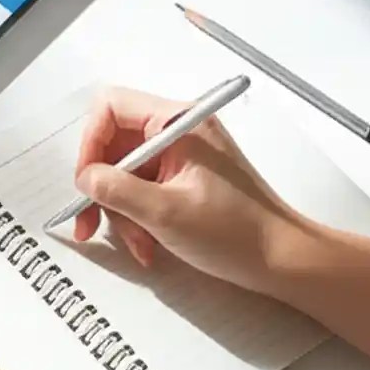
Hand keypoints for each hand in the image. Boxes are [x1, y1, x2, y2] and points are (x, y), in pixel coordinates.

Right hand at [73, 86, 310, 294]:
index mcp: (179, 122)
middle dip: (103, 187)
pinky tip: (148, 244)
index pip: (112, 108)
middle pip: (115, 144)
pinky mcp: (184, 176)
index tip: (87, 181)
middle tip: (90, 222)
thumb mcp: (164, 212)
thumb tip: (84, 177)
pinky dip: (138, 216)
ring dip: (121, 210)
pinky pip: (143, 188)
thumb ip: (115, 189)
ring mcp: (182, 154)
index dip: (90, 143)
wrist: (284, 261)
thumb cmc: (236, 233)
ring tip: (138, 243)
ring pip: (125, 172)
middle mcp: (179, 130)